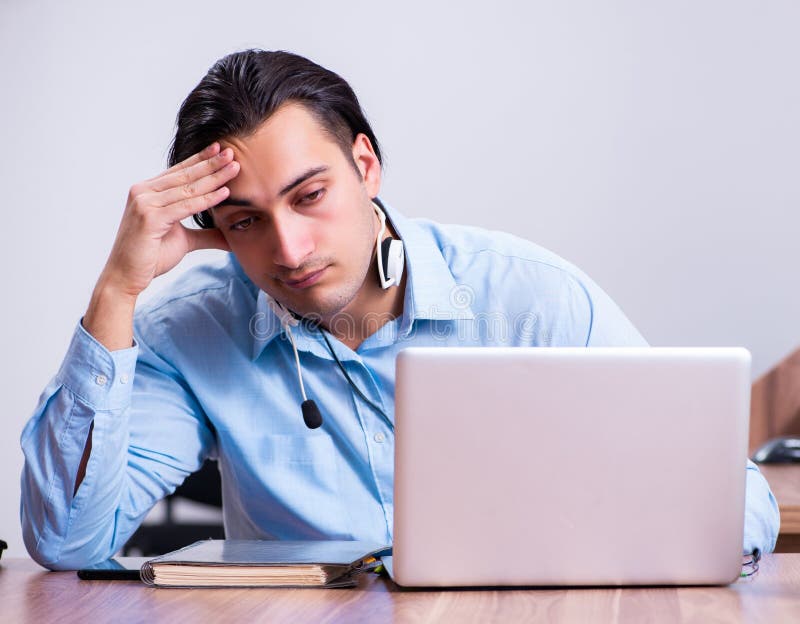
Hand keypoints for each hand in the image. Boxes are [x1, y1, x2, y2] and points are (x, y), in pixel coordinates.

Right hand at [99, 143, 238, 298]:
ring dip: (214, 177)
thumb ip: (206, 234)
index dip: (201, 160)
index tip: (221, 150)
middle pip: (185, 175)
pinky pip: (185, 206)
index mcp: (148, 192)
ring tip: (234, 168)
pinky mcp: (149, 217)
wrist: (126, 277)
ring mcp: (144, 203)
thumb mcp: (184, 240)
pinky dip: (206, 200)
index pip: (179, 172)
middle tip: (232, 152)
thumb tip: (230, 237)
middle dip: (211, 163)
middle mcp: (143, 192)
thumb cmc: (150, 257)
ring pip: (187, 188)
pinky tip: (224, 193)